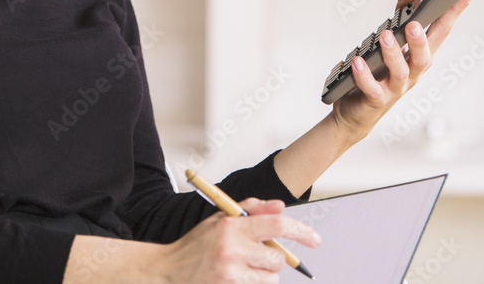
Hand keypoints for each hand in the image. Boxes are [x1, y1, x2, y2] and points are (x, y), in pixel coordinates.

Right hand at [157, 197, 320, 283]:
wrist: (169, 270)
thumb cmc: (196, 245)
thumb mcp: (220, 219)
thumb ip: (251, 209)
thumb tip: (280, 207)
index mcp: (231, 225)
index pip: (276, 225)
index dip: (300, 231)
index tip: (314, 239)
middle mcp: (232, 249)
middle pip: (277, 257)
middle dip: (273, 257)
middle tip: (257, 255)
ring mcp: (231, 273)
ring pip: (271, 277)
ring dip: (264, 274)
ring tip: (244, 268)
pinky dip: (255, 283)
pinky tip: (238, 278)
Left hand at [329, 0, 473, 142]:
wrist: (357, 113)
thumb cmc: (377, 74)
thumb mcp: (391, 44)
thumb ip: (400, 17)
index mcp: (418, 57)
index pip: (440, 32)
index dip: (453, 14)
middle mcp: (412, 73)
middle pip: (424, 57)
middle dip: (420, 40)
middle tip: (414, 23)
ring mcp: (395, 88)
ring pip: (401, 72)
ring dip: (393, 53)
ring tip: (384, 36)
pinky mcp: (376, 100)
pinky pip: (372, 88)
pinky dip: (364, 75)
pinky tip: (357, 62)